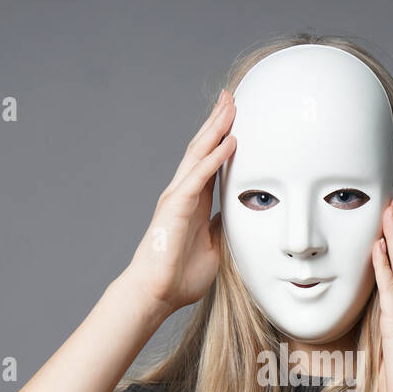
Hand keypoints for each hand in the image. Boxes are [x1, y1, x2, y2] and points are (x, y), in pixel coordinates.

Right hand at [124, 89, 236, 315]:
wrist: (157, 293)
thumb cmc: (180, 276)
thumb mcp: (213, 248)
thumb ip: (222, 228)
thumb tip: (235, 217)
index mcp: (194, 202)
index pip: (210, 162)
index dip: (221, 139)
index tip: (235, 119)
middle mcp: (184, 193)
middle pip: (202, 149)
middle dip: (217, 122)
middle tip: (231, 97)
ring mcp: (178, 197)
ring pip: (199, 154)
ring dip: (216, 129)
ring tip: (230, 106)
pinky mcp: (175, 205)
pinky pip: (199, 176)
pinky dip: (215, 157)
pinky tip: (230, 141)